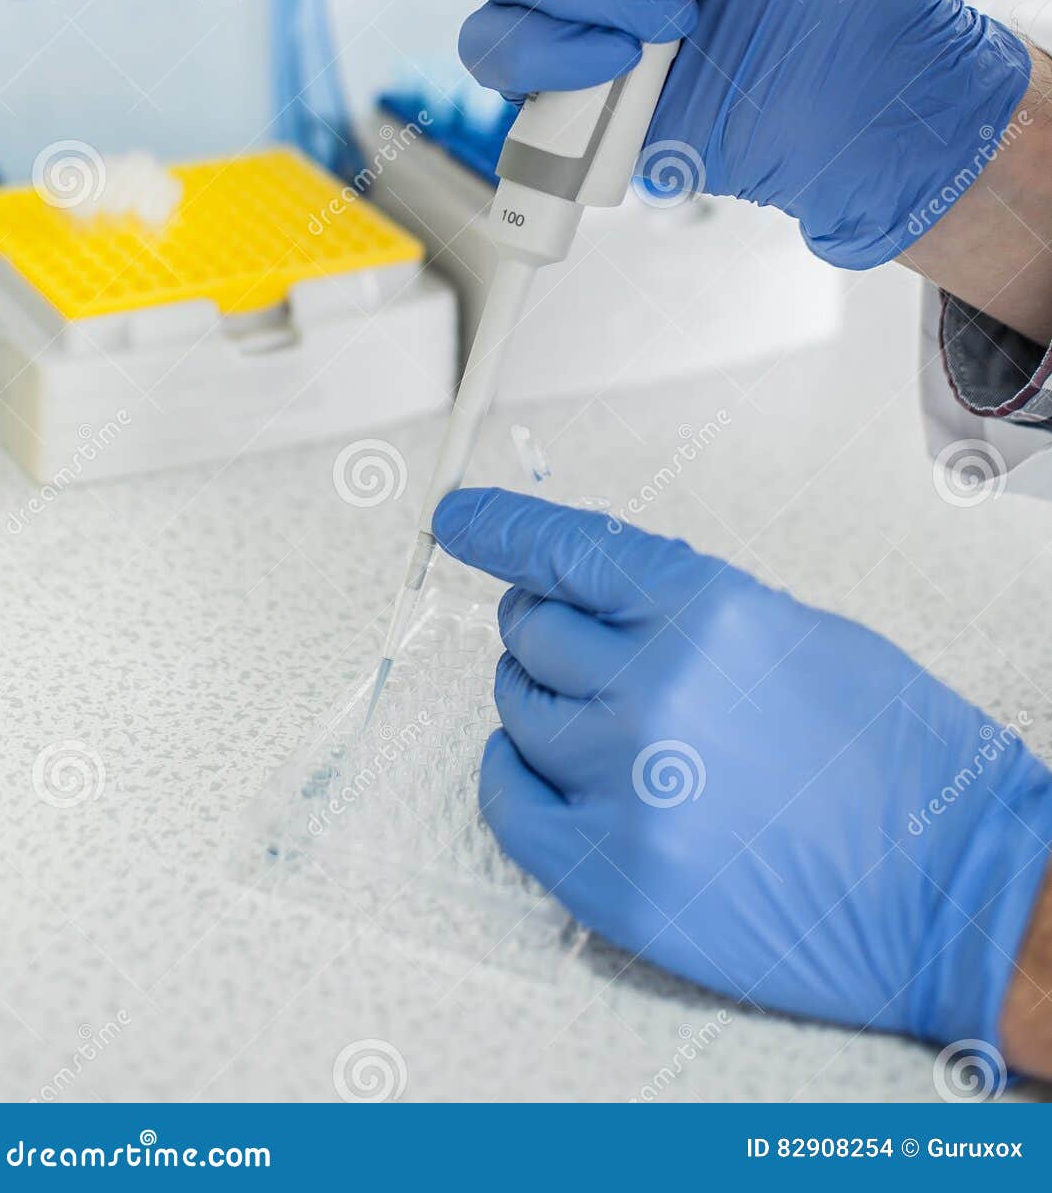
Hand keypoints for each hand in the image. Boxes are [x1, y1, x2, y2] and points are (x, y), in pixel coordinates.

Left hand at [433, 488, 1051, 1050]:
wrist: (951, 891)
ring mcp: (626, 788)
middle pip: (531, 630)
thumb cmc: (897, 764)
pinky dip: (512, 772)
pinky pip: (506, 802)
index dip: (499, 528)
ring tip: (604, 717)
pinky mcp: (611, 878)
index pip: (564, 549)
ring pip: (516, 709)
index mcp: (706, 611)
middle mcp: (653, 690)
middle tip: (579, 644)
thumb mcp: (796, 634)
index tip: (459, 518)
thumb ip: (686, 609)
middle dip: (543, 626)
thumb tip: (598, 600)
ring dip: (541, 700)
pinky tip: (543, 764)